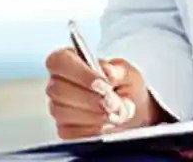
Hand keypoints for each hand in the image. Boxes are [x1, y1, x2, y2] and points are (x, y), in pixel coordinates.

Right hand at [44, 48, 163, 139]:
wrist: (133, 113)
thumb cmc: (126, 89)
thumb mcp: (128, 74)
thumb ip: (118, 71)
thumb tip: (107, 71)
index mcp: (71, 61)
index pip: (59, 61)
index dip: (79, 73)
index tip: (101, 83)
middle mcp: (59, 83)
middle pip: (59, 89)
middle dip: (89, 98)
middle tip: (111, 102)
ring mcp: (58, 107)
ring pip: (63, 111)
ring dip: (92, 115)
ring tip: (112, 114)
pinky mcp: (64, 128)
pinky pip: (69, 131)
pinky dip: (90, 129)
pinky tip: (104, 125)